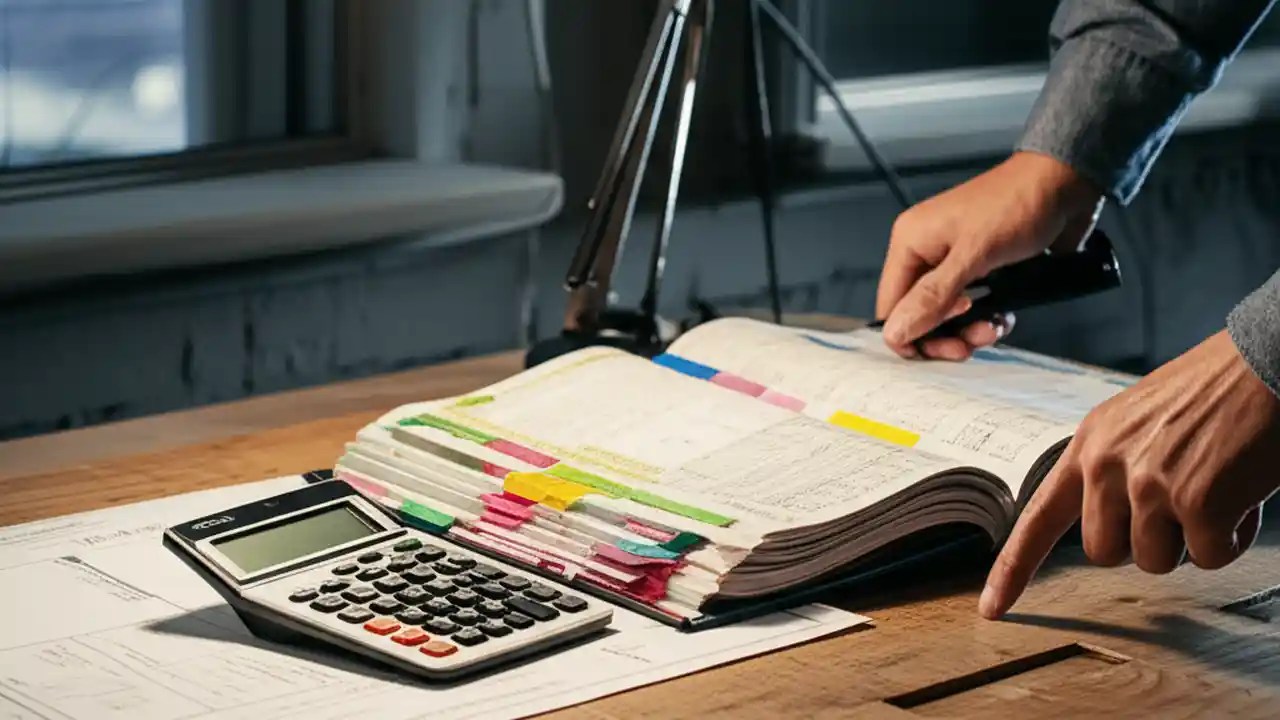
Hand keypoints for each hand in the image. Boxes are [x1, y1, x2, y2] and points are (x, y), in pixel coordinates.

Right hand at [876, 151, 1104, 359]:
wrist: (1065, 182)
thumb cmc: (1017, 208)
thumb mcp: (974, 255)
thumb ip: (932, 296)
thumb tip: (893, 334)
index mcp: (909, 243)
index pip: (889, 306)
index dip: (910, 335)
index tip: (944, 347)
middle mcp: (924, 253)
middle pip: (916, 315)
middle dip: (943, 335)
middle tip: (969, 346)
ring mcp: (951, 261)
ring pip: (946, 315)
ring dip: (969, 330)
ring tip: (995, 328)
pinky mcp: (978, 268)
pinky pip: (971, 307)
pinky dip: (985, 318)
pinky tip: (1005, 317)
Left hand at [979, 330, 1279, 619]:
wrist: (1265, 362)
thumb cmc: (1211, 394)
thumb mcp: (1136, 421)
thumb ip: (1110, 468)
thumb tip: (1107, 528)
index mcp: (1088, 444)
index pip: (1037, 517)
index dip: (1013, 569)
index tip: (991, 608)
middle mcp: (1107, 465)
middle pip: (1103, 553)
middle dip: (1143, 542)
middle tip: (1181, 499)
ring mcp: (1148, 484)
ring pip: (1155, 562)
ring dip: (1190, 540)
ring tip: (1214, 487)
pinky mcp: (1196, 502)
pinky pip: (1211, 558)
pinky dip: (1233, 538)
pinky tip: (1241, 495)